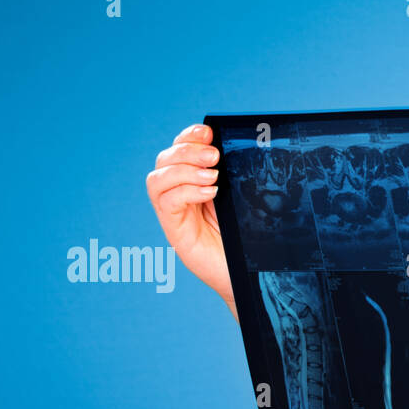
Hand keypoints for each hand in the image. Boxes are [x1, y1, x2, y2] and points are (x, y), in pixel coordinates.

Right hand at [146, 123, 234, 317]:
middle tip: (214, 156)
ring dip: (183, 170)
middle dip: (187, 151)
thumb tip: (234, 147)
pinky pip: (166, 202)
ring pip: (157, 178)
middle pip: (164, 160)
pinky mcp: (175, 232)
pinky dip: (186, 191)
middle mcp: (181, 196)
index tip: (208, 132)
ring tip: (213, 176)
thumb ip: (236, 176)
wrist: (251, 276)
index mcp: (196, 183)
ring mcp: (175, 214)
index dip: (188, 136)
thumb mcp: (245, 201)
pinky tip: (210, 193)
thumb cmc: (251, 240)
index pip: (180, 150)